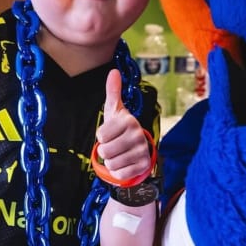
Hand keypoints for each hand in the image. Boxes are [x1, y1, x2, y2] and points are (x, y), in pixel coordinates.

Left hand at [94, 70, 152, 186]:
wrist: (139, 147)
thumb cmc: (121, 128)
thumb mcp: (115, 111)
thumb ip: (113, 92)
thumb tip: (114, 71)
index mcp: (129, 121)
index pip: (101, 135)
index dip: (102, 137)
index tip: (110, 133)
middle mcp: (138, 135)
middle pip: (105, 151)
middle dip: (106, 151)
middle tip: (114, 146)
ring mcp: (142, 151)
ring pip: (112, 164)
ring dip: (112, 162)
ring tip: (120, 154)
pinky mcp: (144, 165)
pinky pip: (121, 174)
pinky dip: (119, 172)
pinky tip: (125, 163)